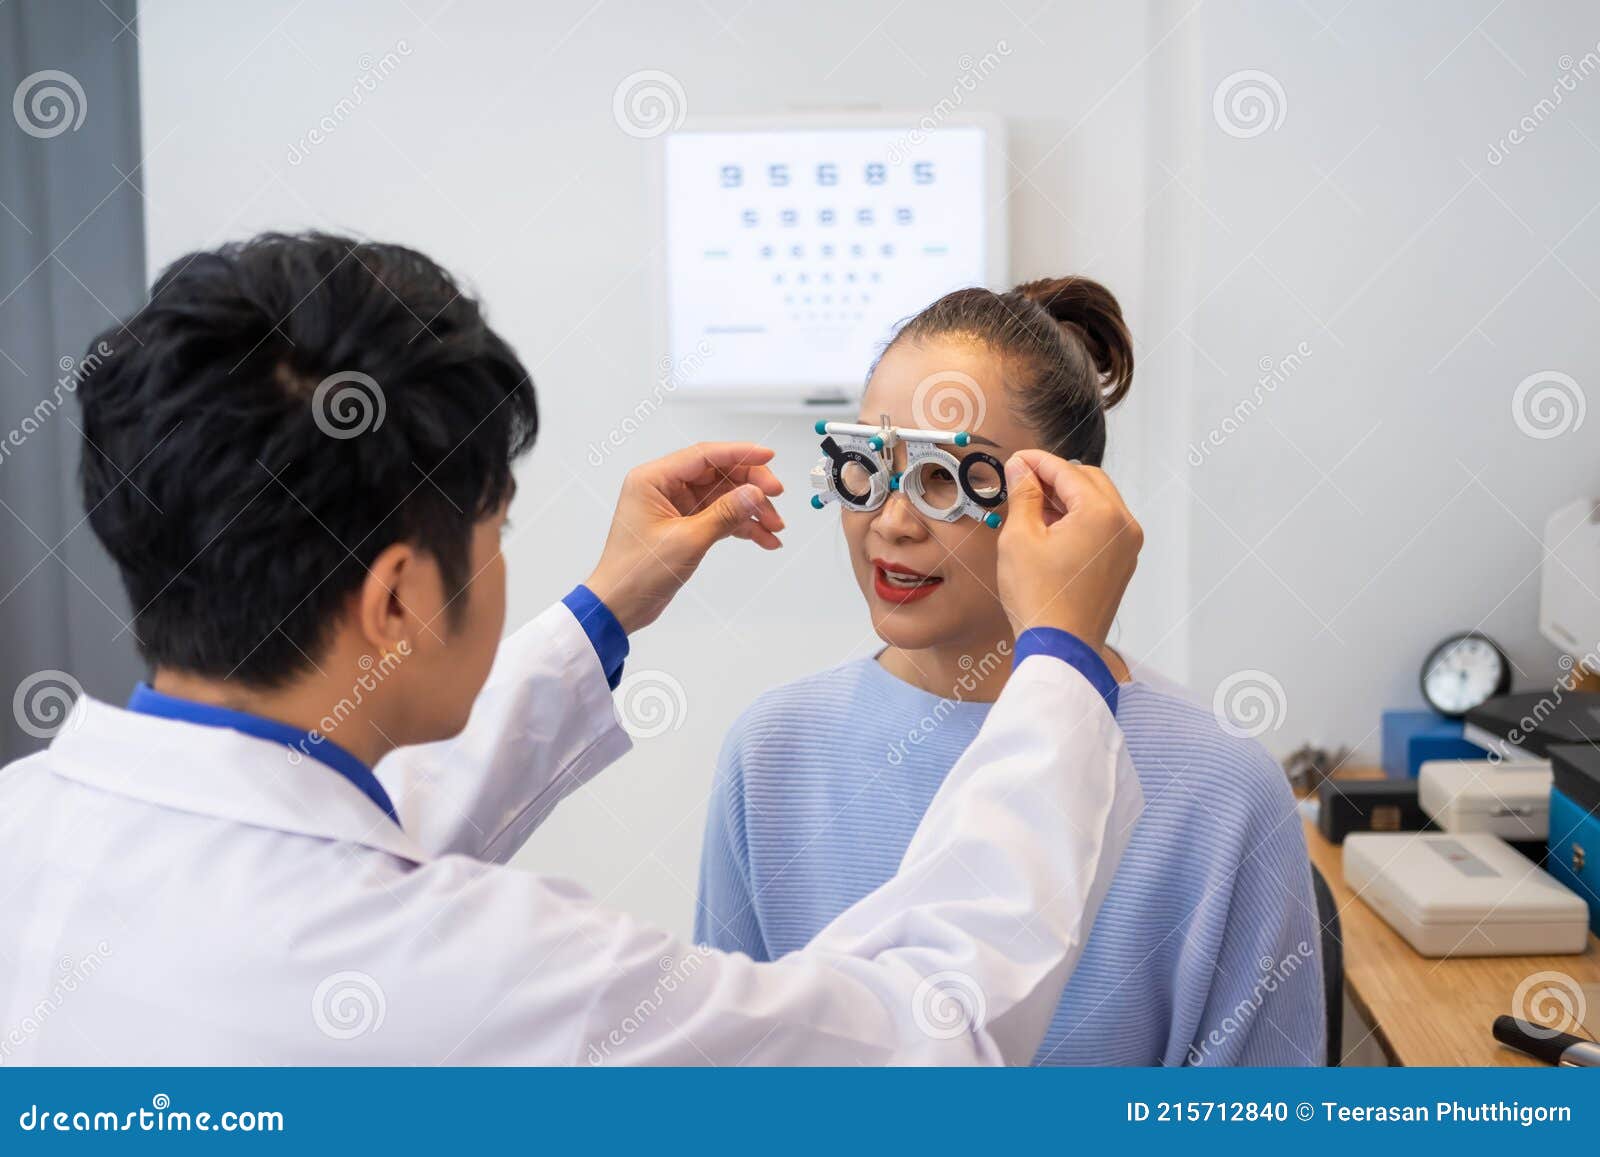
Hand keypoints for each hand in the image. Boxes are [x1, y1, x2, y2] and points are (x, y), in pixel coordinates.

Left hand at [584, 442, 783, 633]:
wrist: (619, 605)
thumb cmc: (635, 572)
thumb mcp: (687, 540)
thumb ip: (724, 514)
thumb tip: (754, 493)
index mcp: (653, 479)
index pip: (704, 455)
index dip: (740, 453)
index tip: (768, 457)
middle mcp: (663, 487)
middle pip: (718, 474)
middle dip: (750, 486)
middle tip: (775, 497)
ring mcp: (674, 506)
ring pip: (722, 496)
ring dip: (750, 509)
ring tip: (774, 526)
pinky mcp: (683, 525)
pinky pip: (719, 516)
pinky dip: (740, 526)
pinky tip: (763, 537)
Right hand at [996, 451, 1141, 649]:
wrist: (1060, 649)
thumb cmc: (1040, 600)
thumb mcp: (1020, 538)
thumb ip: (1023, 494)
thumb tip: (1021, 469)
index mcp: (1102, 513)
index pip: (1066, 470)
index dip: (1036, 461)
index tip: (1015, 460)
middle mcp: (1124, 526)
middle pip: (1088, 480)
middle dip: (1055, 477)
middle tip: (1021, 482)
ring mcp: (1127, 547)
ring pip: (1098, 502)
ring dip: (1067, 498)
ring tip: (1031, 509)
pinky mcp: (1122, 565)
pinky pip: (1102, 527)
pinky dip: (1078, 520)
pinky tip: (1049, 531)